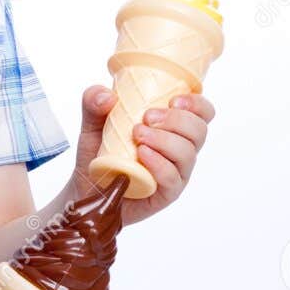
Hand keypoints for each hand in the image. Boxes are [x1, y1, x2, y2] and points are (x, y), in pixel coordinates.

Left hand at [72, 84, 215, 227]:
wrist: (87, 189)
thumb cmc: (100, 154)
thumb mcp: (92, 123)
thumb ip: (93, 102)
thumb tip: (107, 96)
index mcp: (173, 127)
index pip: (202, 113)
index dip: (196, 104)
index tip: (174, 100)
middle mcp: (181, 149)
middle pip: (199, 130)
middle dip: (176, 119)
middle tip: (147, 117)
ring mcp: (176, 172)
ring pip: (187, 153)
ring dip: (164, 139)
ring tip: (138, 135)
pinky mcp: (167, 193)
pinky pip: (172, 177)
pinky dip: (159, 163)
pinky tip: (142, 154)